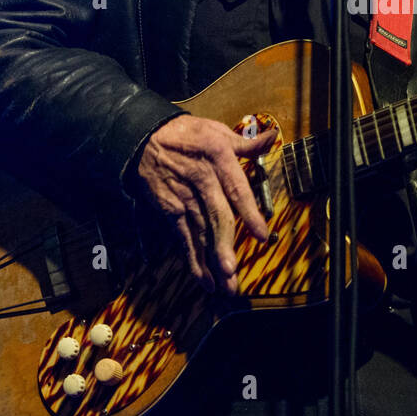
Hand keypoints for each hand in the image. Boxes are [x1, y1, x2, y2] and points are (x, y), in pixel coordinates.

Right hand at [134, 115, 276, 294]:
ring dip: (210, 260)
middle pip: (215, 216)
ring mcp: (184, 197)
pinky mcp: (170, 210)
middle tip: (232, 270)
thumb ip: (246, 143)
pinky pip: (183, 237)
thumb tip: (272, 138)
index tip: (261, 234)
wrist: (144, 138)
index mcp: (218, 160)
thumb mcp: (216, 131)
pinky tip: (204, 279)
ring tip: (223, 284)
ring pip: (200, 232)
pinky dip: (193, 259)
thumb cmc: (187, 134)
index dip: (249, 212)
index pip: (236, 189)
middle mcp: (201, 181)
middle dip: (223, 245)